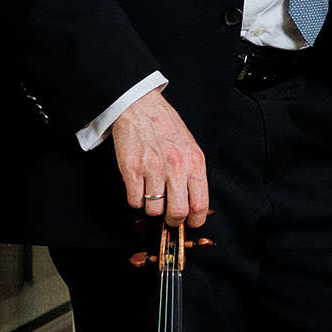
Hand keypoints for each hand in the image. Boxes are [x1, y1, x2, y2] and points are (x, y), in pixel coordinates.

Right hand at [109, 88, 209, 229]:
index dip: (195, 220)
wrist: (140, 108)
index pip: (200, 204)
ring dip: (153, 209)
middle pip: (177, 212)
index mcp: (194, 163)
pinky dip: (136, 200)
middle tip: (170, 218)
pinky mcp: (131, 170)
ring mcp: (153, 170)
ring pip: (154, 210)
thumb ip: (193, 173)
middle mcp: (176, 167)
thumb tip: (195, 203)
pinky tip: (139, 188)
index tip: (191, 223)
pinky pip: (134, 201)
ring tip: (153, 196)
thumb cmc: (166, 127)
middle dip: (173, 221)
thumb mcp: (190, 147)